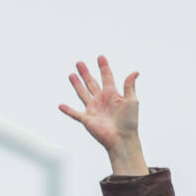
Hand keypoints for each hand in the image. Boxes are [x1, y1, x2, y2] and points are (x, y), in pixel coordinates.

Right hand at [59, 56, 146, 174]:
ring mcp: (93, 109)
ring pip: (82, 93)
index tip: (100, 57)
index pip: (107, 77)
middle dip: (85, 73)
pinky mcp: (87, 119)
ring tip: (71, 75)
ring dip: (76, 84)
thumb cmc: (129, 122)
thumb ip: (129, 86)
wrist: (122, 138)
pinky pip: (75, 113)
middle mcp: (101, 100)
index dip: (104, 67)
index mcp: (112, 94)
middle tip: (79, 63)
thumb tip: (135, 72)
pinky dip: (67, 110)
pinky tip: (60, 105)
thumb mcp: (132, 101)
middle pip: (91, 83)